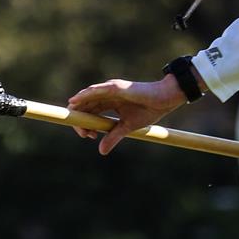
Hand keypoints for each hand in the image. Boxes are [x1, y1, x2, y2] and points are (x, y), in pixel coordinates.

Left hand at [67, 76, 187, 154]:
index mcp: (109, 103)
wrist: (164, 100)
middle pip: (85, 106)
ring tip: (79, 125)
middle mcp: (106, 95)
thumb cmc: (149, 110)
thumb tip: (101, 151)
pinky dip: (83, 96)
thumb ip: (113, 137)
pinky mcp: (114, 87)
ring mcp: (109, 89)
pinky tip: (74, 101)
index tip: (89, 137)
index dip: (85, 124)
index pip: (90, 112)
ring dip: (79, 111)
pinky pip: (95, 91)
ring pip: (86, 99)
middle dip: (80, 121)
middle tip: (85, 135)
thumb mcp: (127, 127)